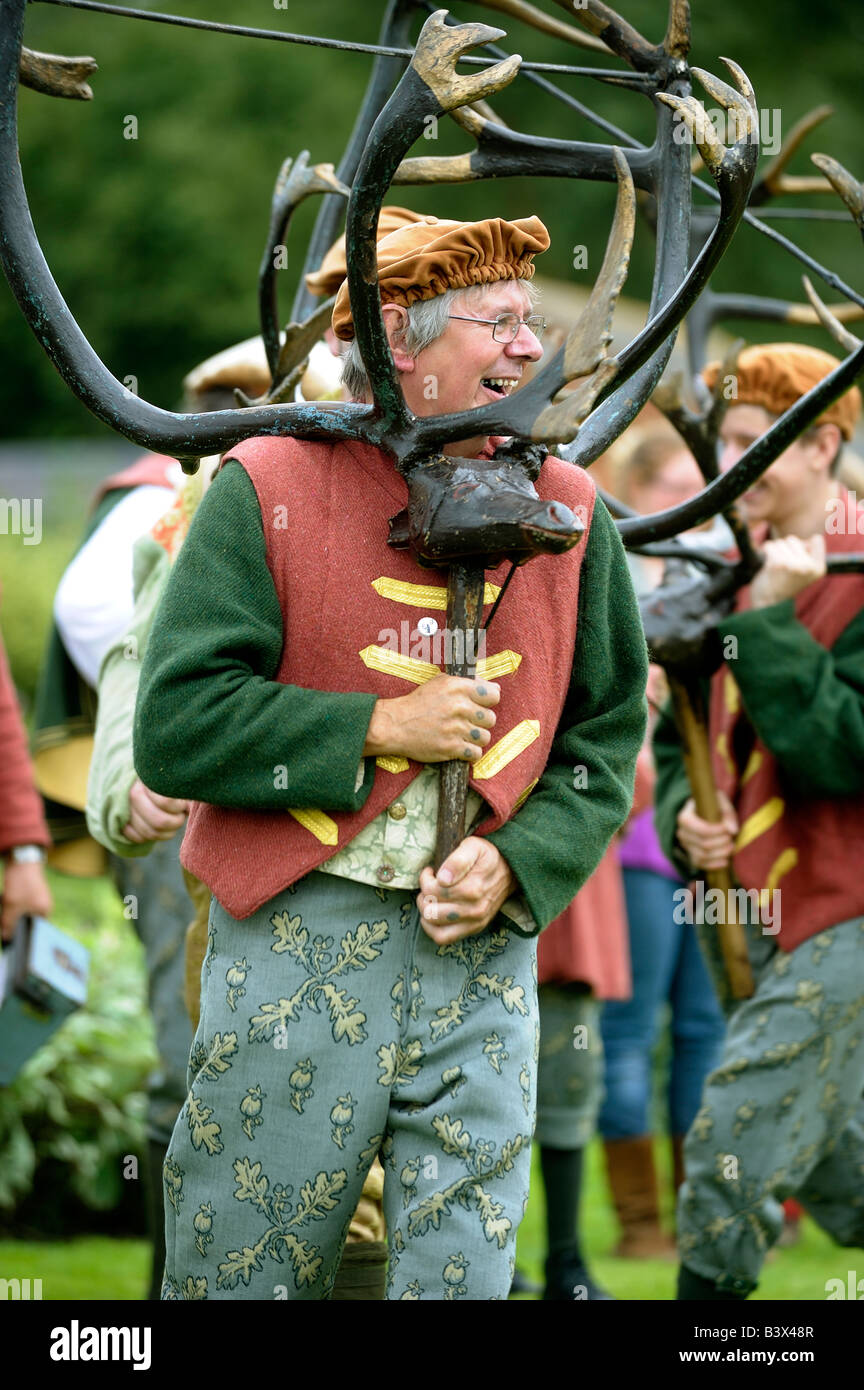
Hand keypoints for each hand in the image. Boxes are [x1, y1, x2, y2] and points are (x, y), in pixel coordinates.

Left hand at [1, 860, 52, 940]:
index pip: (33, 931)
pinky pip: (19, 903)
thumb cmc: (20, 884)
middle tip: (4, 917)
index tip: (10, 938)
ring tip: (4, 902)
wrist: (21, 860)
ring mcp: (37, 898)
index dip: (21, 936)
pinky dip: (11, 903)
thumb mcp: (11, 907)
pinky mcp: (30, 891)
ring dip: (10, 910)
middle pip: (25, 921)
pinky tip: (5, 897)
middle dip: (12, 921)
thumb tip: (6, 939)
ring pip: (20, 911)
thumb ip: (8, 925)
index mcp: (44, 912)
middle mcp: (43, 906)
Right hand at [123, 780, 188, 843]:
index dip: (179, 807)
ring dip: (167, 832)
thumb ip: (182, 790)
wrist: (139, 779)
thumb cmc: (165, 779)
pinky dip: (153, 836)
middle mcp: (132, 794)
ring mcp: (124, 810)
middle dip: (175, 822)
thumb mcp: (174, 778)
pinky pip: (139, 838)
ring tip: (173, 820)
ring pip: (150, 833)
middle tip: (180, 815)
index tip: (183, 803)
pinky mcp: (120, 823)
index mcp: (147, 780)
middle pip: (160, 822)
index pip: (166, 802)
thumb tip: (189, 808)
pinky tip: (161, 828)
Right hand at [364, 675, 499, 764]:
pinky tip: (460, 747)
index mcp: (458, 687)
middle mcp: (459, 706)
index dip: (488, 702)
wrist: (395, 724)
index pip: (494, 695)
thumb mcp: (441, 683)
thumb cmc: (419, 703)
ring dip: (476, 739)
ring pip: (485, 737)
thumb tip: (494, 688)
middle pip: (491, 719)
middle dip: (481, 722)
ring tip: (463, 736)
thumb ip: (468, 683)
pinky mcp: (451, 747)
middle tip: (467, 723)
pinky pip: (475, 753)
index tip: (480, 706)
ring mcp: (455, 728)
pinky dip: (470, 753)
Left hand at [416, 836, 515, 944]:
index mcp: (473, 888)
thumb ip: (457, 860)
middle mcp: (474, 909)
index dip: (425, 879)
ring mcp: (475, 922)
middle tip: (430, 885)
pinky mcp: (474, 929)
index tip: (431, 871)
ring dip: (426, 913)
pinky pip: (444, 938)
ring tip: (431, 899)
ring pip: (434, 927)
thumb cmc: (488, 857)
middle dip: (424, 896)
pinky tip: (434, 914)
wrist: (511, 871)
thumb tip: (442, 878)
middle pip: (431, 911)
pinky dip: (432, 928)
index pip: (433, 891)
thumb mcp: (474, 846)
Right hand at [676, 791, 737, 870]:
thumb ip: (728, 813)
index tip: (728, 828)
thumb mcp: (720, 801)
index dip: (717, 832)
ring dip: (720, 853)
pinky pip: (700, 864)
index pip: (701, 830)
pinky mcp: (691, 855)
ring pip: (703, 856)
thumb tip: (733, 830)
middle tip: (731, 837)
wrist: (701, 810)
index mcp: (684, 817)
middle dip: (722, 842)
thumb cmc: (711, 804)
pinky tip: (726, 861)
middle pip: (703, 844)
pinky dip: (714, 865)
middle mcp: (682, 833)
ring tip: (731, 846)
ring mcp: (685, 845)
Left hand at [750, 534, 825, 608]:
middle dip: (785, 549)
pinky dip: (766, 551)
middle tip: (782, 566)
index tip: (795, 560)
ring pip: (780, 542)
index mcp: (819, 568)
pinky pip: (770, 546)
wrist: (769, 603)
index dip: (802, 546)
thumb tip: (813, 537)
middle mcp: (809, 567)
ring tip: (775, 566)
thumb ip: (809, 555)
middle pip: (794, 540)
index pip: (817, 540)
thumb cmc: (785, 584)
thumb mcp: (804, 572)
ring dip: (774, 551)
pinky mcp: (779, 564)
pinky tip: (768, 563)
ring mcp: (795, 565)